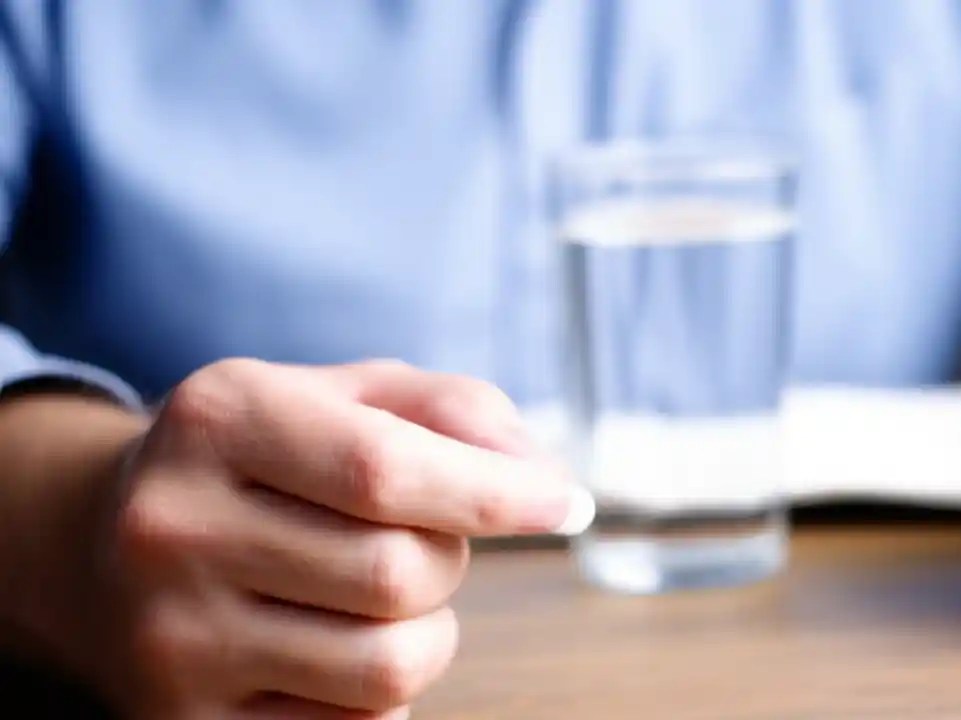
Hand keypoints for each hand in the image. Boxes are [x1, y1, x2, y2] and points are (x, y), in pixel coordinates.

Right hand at [89, 358, 592, 718]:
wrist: (101, 542)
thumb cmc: (264, 457)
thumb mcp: (347, 395)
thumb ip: (456, 411)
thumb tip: (544, 483)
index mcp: (222, 418)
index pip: (385, 470)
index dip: (497, 494)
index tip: (563, 504)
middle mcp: (178, 527)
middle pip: (399, 574)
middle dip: (451, 557)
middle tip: (425, 535)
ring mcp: (173, 637)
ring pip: (390, 665)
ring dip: (430, 630)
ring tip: (389, 594)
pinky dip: (385, 687)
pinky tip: (340, 640)